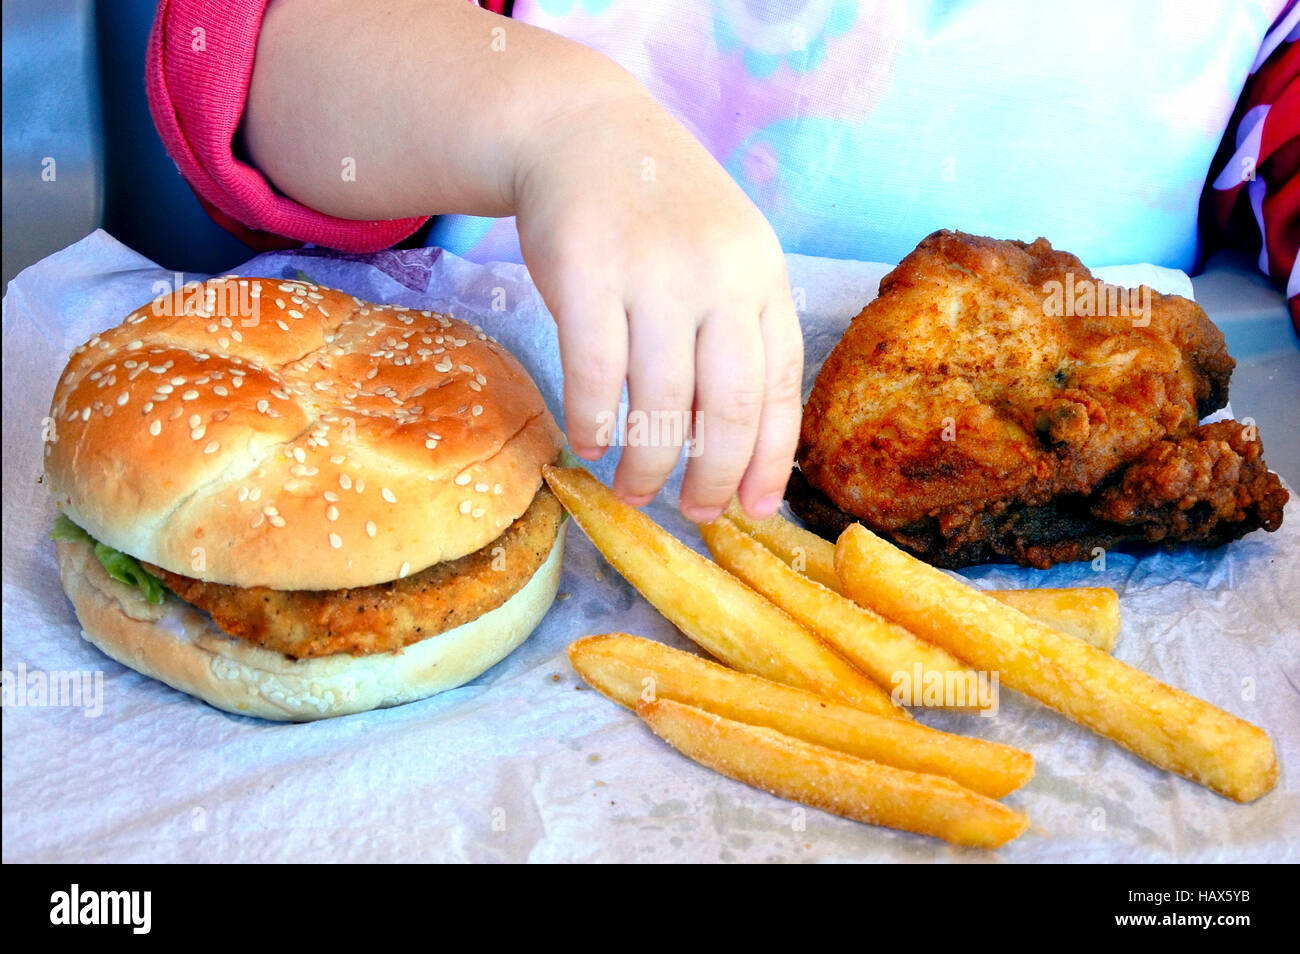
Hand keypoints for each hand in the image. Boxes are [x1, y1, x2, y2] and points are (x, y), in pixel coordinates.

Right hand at [513, 91, 802, 522]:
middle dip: (713, 477)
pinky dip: (594, 422)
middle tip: (693, 513)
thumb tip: (739, 450)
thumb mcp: (722, 258)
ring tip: (634, 490)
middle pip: (730, 406)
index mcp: (764, 277)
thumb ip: (736, 335)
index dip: (770, 461)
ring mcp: (655, 272)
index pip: (779, 389)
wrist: (583, 132)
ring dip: (648, 463)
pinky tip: (588, 444)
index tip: (754, 509)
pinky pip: (597, 374)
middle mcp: (720, 275)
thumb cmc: (658, 215)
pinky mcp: (588, 270)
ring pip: (662, 401)